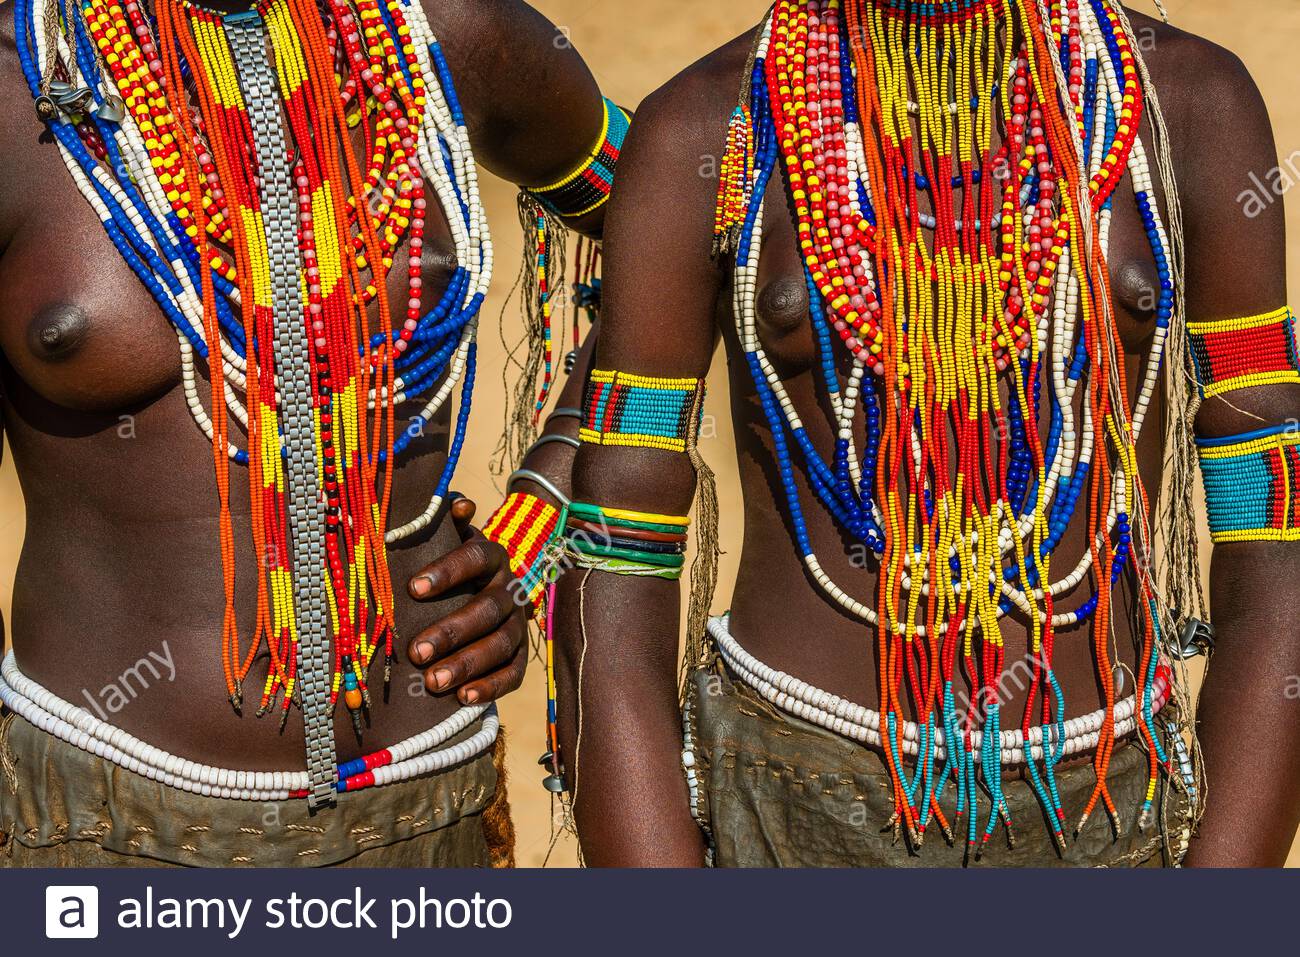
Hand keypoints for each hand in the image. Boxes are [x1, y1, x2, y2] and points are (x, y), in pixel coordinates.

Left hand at [406, 497, 528, 704]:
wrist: (479, 589)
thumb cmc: (447, 564)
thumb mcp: (445, 538)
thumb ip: (443, 519)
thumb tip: (458, 505)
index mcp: (492, 556)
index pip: (476, 557)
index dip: (448, 571)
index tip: (413, 588)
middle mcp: (510, 589)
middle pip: (487, 609)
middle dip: (452, 631)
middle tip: (415, 651)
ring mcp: (518, 624)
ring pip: (501, 644)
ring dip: (467, 664)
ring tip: (432, 682)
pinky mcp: (520, 655)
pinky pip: (513, 674)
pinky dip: (491, 687)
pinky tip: (463, 699)